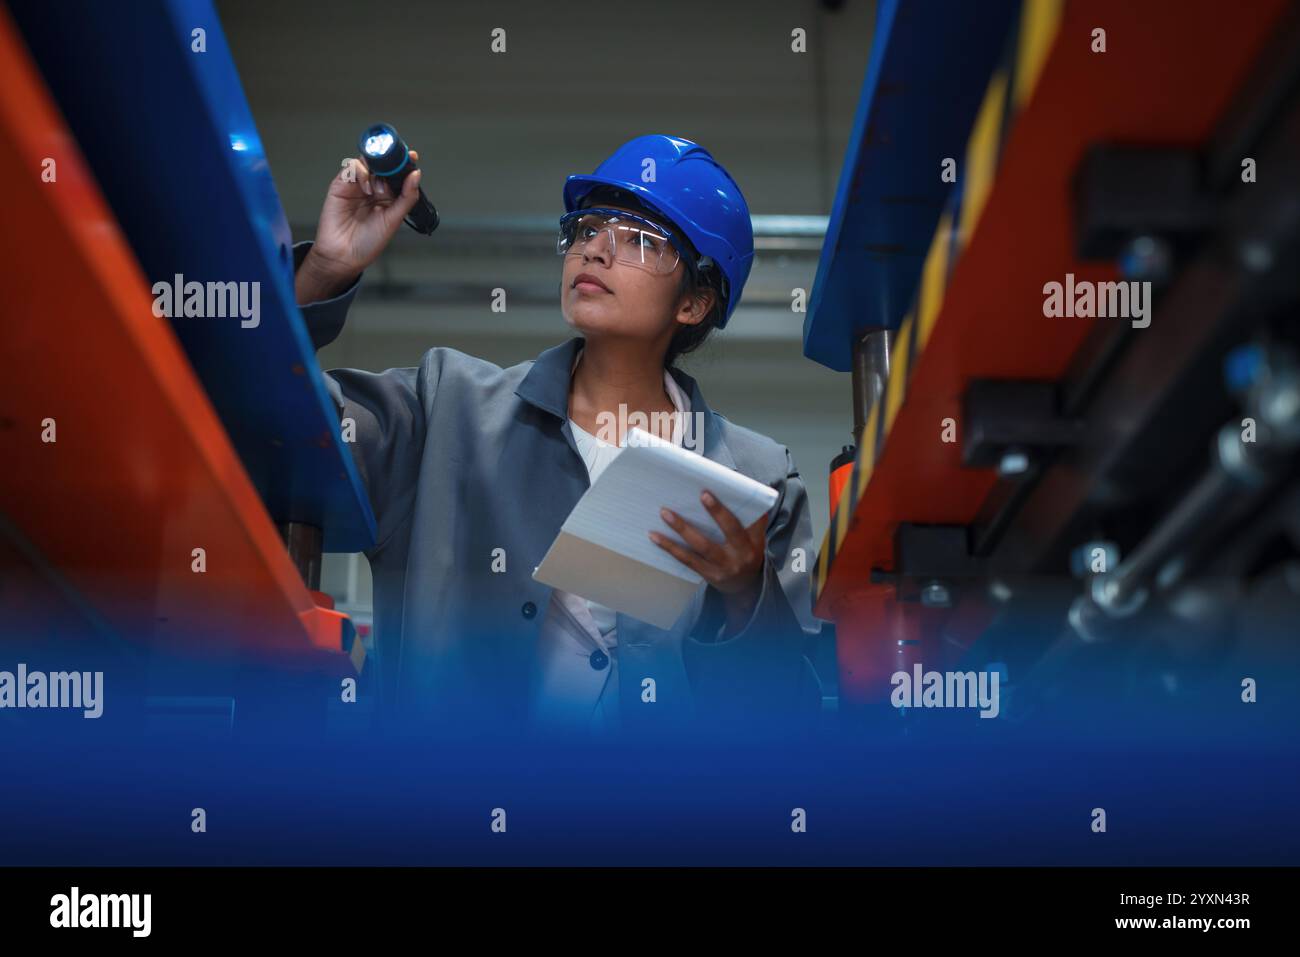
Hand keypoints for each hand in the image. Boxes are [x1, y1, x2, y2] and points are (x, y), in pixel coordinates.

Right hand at [295, 150, 422, 303]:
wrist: (344, 255)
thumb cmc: (368, 243)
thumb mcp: (394, 220)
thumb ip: (407, 197)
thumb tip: (416, 175)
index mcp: (389, 197)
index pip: (397, 174)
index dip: (404, 164)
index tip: (412, 156)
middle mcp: (373, 189)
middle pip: (383, 164)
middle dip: (391, 162)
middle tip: (397, 164)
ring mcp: (357, 185)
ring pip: (368, 162)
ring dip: (377, 170)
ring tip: (380, 190)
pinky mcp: (341, 185)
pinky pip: (352, 167)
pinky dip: (362, 172)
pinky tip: (367, 189)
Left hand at [650, 490, 769, 634]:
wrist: (744, 587)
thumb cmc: (747, 553)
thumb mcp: (756, 537)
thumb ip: (752, 518)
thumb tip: (745, 487)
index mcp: (751, 543)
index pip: (745, 522)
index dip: (727, 509)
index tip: (708, 493)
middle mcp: (738, 556)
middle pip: (727, 532)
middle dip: (716, 513)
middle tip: (701, 495)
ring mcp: (721, 567)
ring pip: (701, 547)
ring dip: (681, 529)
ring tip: (665, 513)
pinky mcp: (707, 574)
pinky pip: (687, 559)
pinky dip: (670, 547)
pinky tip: (655, 536)